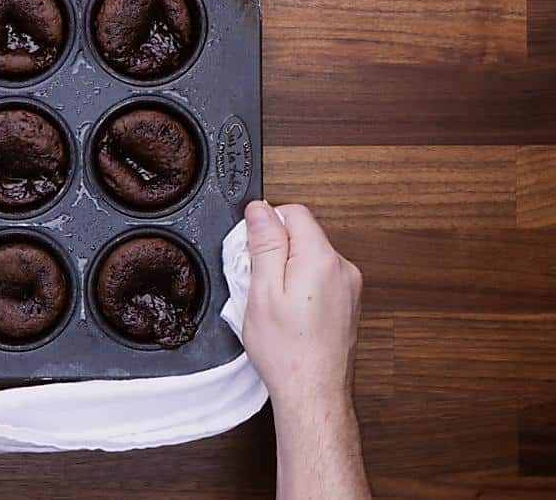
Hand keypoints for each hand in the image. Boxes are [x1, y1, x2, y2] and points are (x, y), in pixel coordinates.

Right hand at [241, 201, 369, 499]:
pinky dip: (301, 286)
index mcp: (321, 259)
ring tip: (272, 302)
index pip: (294, 213)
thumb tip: (260, 209)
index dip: (266, 225)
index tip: (250, 249)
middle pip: (303, 235)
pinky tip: (288, 313)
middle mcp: (342, 268)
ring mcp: (350, 287)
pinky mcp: (348, 303)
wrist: (314, 392)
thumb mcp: (262, 291)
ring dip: (288, 269)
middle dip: (275, 250)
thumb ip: (264, 244)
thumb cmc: (287, 351)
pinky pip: (320, 278)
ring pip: (310, 257)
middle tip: (257, 282)